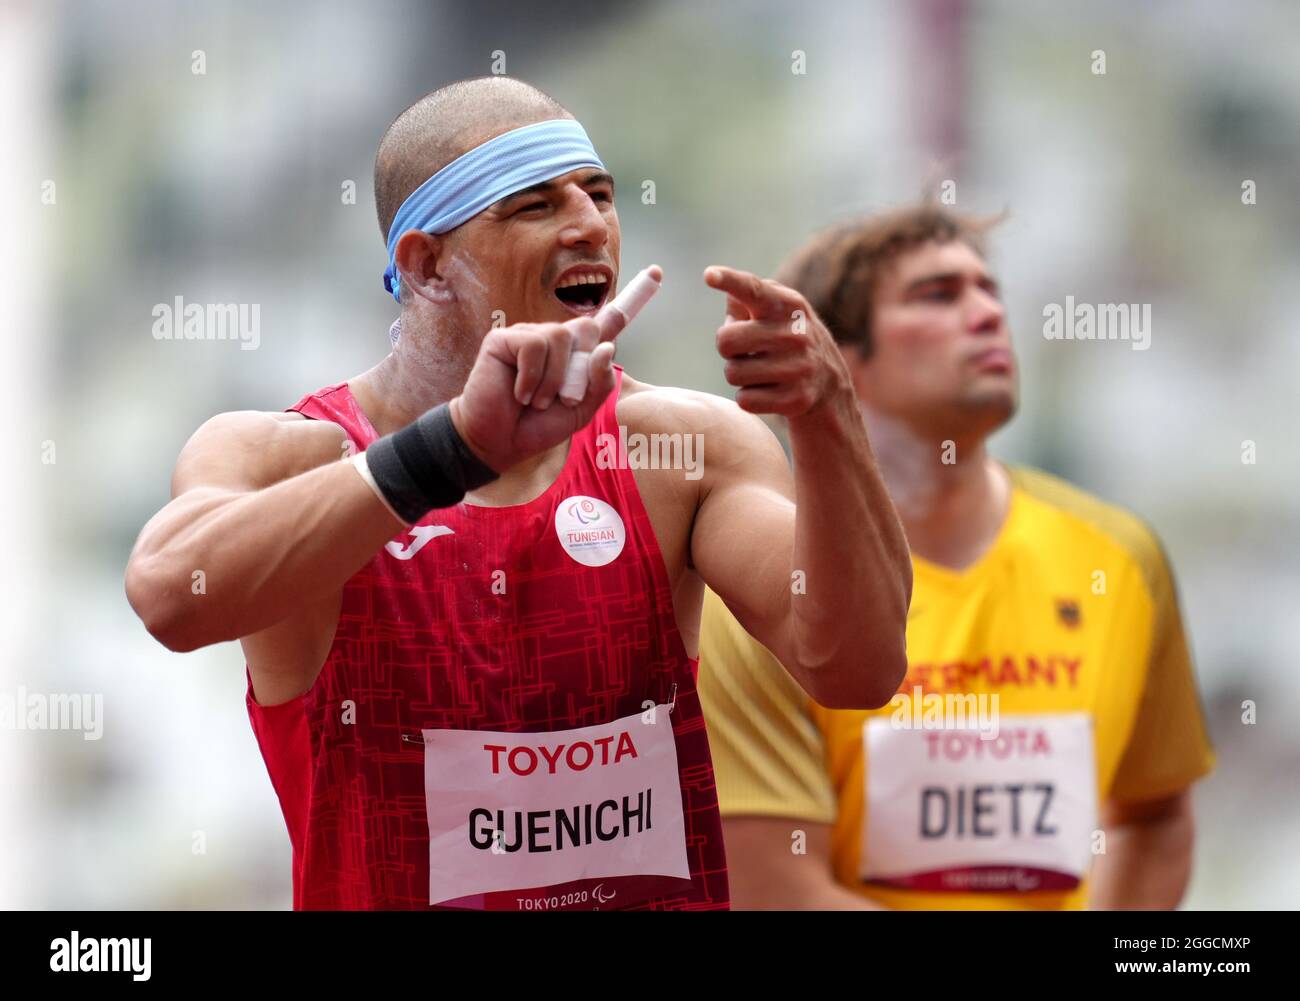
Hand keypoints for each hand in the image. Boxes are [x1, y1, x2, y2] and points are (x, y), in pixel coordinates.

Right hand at [448, 317, 614, 472]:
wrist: (500, 443)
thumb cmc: (537, 426)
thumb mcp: (581, 410)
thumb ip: (600, 382)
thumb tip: (607, 347)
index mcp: (573, 354)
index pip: (599, 327)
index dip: (616, 313)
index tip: (646, 287)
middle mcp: (551, 340)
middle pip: (586, 329)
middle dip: (579, 370)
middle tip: (563, 399)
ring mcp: (526, 336)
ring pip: (559, 336)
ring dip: (553, 379)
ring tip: (537, 401)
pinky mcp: (502, 340)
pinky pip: (533, 344)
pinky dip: (531, 376)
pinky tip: (520, 394)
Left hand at [704, 265, 851, 417]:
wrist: (828, 382)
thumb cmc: (785, 337)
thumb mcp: (774, 309)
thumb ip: (745, 295)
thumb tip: (720, 284)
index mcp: (787, 304)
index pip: (753, 289)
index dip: (729, 280)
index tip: (708, 275)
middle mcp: (795, 334)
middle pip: (725, 341)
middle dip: (728, 348)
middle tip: (747, 350)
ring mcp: (798, 368)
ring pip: (732, 373)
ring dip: (738, 374)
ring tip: (761, 369)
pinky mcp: (796, 399)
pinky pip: (744, 401)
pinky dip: (749, 398)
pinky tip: (768, 390)